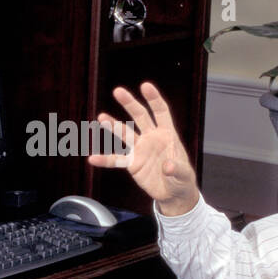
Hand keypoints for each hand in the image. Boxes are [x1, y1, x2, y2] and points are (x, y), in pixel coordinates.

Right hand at [86, 81, 198, 215]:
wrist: (173, 192)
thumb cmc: (182, 178)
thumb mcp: (184, 174)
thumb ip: (177, 169)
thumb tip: (167, 166)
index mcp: (167, 134)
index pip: (160, 112)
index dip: (153, 99)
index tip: (145, 86)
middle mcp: (152, 137)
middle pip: (140, 116)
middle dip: (130, 104)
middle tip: (118, 91)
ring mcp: (140, 149)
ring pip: (125, 134)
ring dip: (114, 126)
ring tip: (102, 117)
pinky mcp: (132, 163)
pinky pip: (117, 160)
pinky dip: (105, 160)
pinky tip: (93, 159)